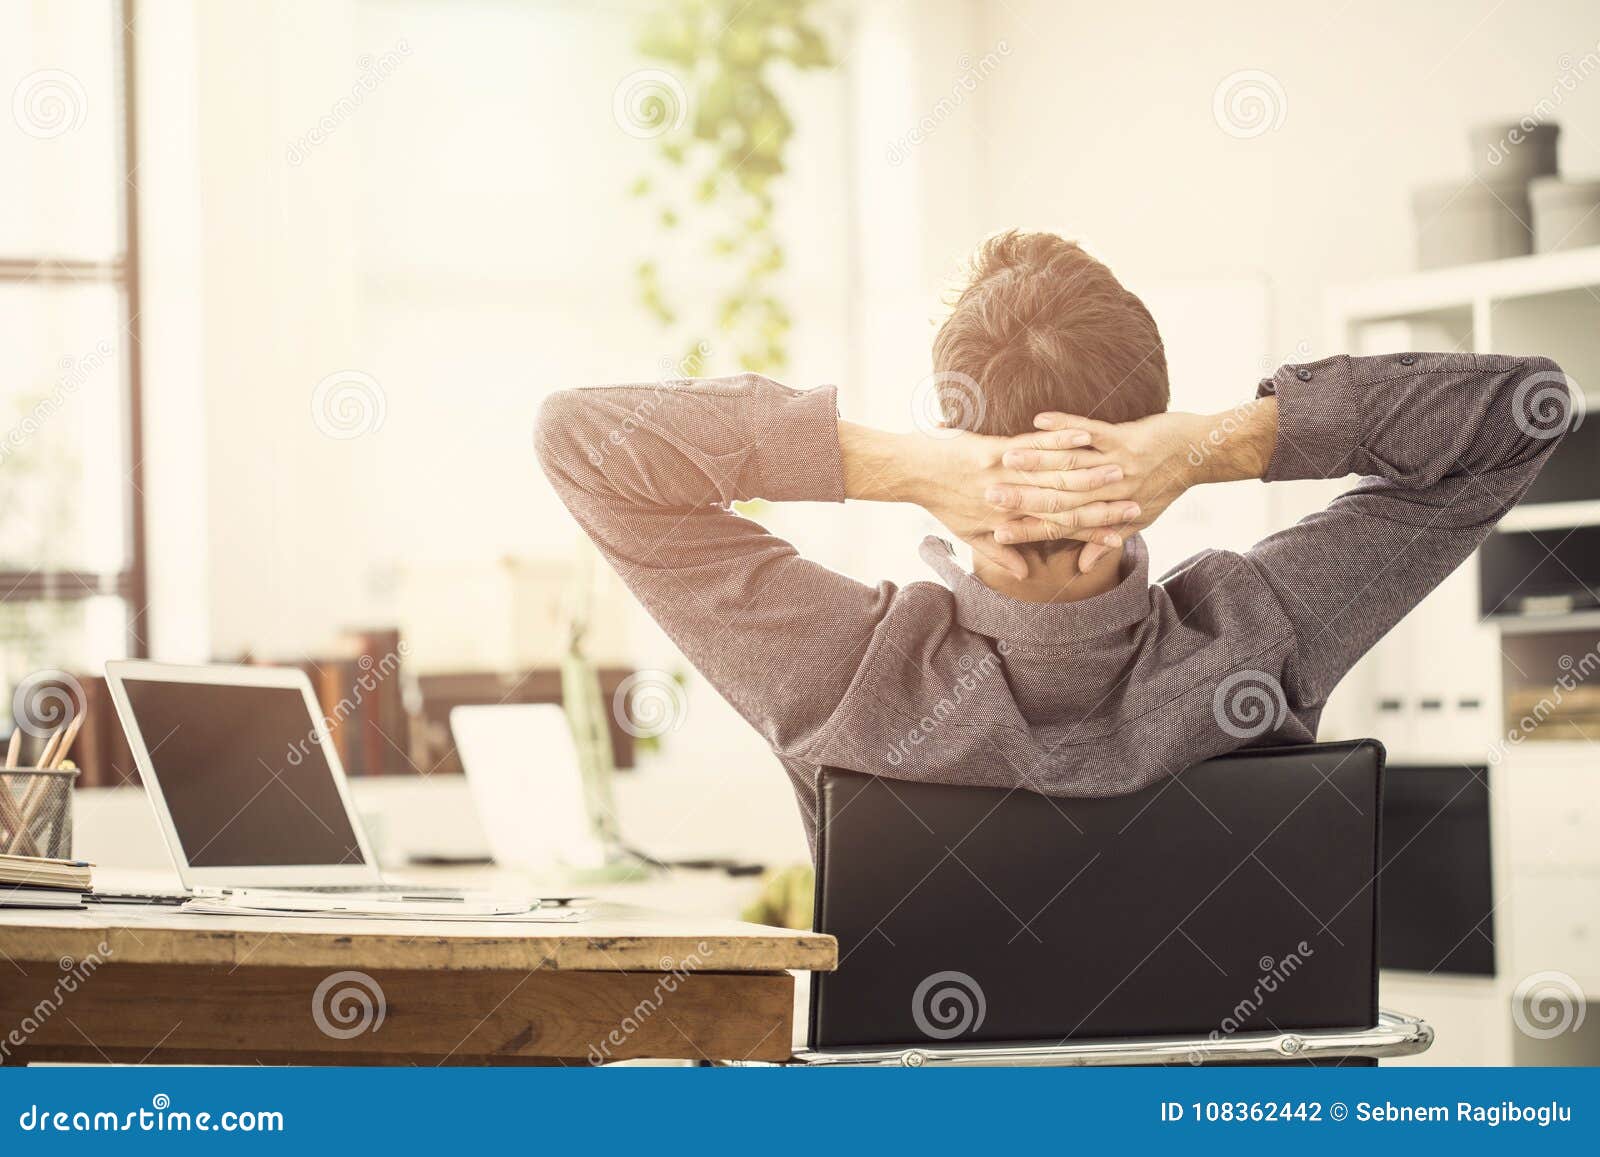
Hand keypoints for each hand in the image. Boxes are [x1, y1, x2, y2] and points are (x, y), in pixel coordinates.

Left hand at [912, 429, 1141, 578]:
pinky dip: (1059, 438)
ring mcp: (1002, 474)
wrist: (909, 470)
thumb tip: (1021, 575)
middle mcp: (1010, 501)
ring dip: (1089, 469)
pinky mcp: (992, 449)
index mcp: (1007, 521)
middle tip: (1136, 500)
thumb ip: (998, 554)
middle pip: (1064, 503)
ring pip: (1053, 473)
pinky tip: (1083, 436)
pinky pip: (1032, 443)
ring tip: (1121, 467)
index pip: (1059, 529)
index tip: (1122, 533)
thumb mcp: (967, 533)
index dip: (1092, 532)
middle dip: (1103, 502)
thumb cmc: (939, 500)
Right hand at [985, 411, 1207, 570]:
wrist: (1199, 454)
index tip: (997, 533)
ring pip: (1069, 467)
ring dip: (1035, 461)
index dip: (1028, 532)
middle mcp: (1109, 494)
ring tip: (1005, 459)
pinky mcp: (1125, 438)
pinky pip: (1089, 432)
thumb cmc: (1165, 486)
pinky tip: (1038, 420)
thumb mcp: (1136, 519)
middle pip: (1058, 500)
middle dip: (1021, 498)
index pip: (1060, 528)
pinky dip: (1063, 426)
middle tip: (988, 497)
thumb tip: (1080, 569)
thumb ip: (1102, 541)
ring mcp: (1117, 465)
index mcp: (1107, 513)